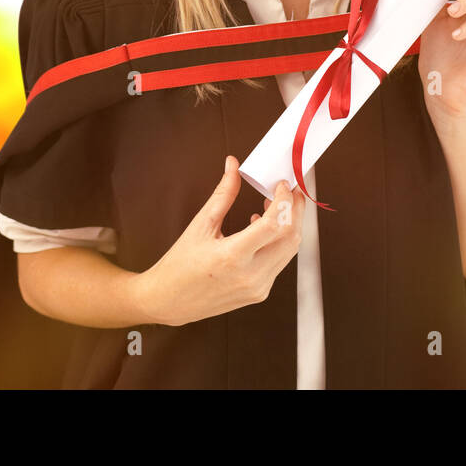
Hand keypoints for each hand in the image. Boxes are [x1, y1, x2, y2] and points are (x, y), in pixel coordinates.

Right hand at [137, 155, 303, 325]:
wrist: (169, 301)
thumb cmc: (180, 264)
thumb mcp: (200, 224)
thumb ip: (223, 193)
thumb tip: (233, 164)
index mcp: (232, 256)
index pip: (273, 225)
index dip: (284, 200)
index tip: (282, 184)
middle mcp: (250, 275)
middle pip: (291, 238)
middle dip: (296, 210)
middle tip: (291, 190)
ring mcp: (258, 287)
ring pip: (290, 251)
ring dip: (290, 225)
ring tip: (276, 204)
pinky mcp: (260, 293)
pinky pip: (279, 262)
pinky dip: (278, 241)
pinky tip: (263, 229)